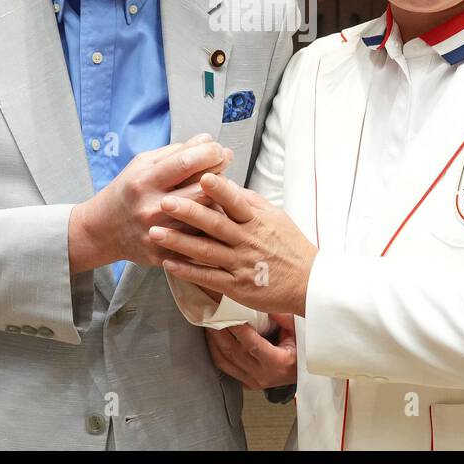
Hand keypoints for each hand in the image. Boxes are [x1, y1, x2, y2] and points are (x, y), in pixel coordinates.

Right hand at [68, 134, 231, 270]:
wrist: (103, 231)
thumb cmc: (128, 191)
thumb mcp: (143, 164)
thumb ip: (176, 151)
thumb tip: (209, 141)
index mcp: (144, 181)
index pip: (186, 162)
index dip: (210, 152)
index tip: (218, 150)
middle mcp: (151, 208)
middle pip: (202, 190)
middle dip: (219, 174)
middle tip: (222, 167)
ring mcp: (160, 234)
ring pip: (206, 216)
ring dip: (219, 200)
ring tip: (218, 189)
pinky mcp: (166, 254)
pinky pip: (200, 239)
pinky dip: (210, 225)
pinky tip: (209, 214)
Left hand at [151, 172, 317, 315]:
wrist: (309, 283)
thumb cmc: (291, 246)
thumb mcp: (276, 217)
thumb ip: (250, 201)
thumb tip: (226, 183)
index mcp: (257, 221)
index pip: (236, 202)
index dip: (220, 190)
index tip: (202, 176)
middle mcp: (247, 241)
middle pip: (215, 224)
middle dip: (188, 212)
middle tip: (165, 201)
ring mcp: (241, 264)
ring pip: (206, 251)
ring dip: (179, 241)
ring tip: (155, 231)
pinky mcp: (237, 286)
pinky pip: (208, 278)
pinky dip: (187, 271)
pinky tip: (168, 263)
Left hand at [206, 314, 296, 390]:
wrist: (302, 373)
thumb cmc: (302, 352)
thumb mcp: (298, 332)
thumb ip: (283, 317)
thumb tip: (265, 303)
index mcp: (277, 362)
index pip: (252, 345)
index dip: (238, 329)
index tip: (229, 314)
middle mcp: (262, 375)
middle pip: (234, 352)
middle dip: (220, 333)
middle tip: (212, 316)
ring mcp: (253, 382)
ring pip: (225, 362)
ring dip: (214, 343)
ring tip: (209, 326)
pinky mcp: (247, 383)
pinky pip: (226, 369)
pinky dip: (217, 354)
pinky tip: (213, 341)